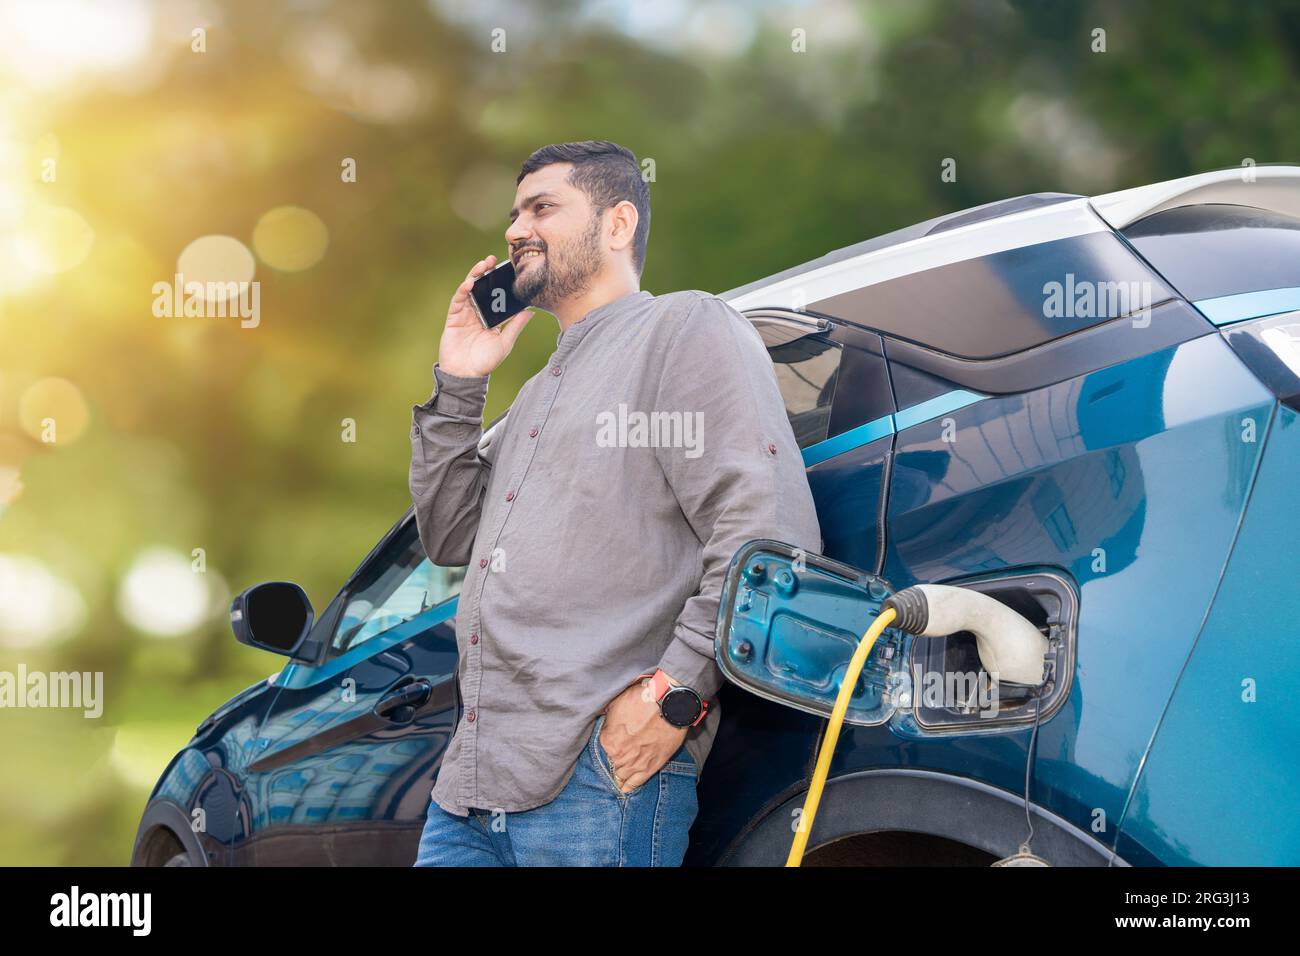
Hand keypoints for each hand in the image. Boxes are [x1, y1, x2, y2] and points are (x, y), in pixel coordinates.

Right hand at [438, 255, 535, 377]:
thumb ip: (516, 326)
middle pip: (482, 288)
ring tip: (483, 265)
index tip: (508, 269)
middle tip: (494, 259)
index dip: (500, 282)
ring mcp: (465, 314)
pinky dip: (463, 290)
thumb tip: (531, 311)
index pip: (495, 295)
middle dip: (486, 273)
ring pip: (469, 290)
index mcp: (490, 317)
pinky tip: (469, 282)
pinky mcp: (454, 317)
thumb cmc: (486, 362)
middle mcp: (477, 312)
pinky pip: (458, 300)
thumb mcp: (505, 342)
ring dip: (475, 276)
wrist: (466, 375)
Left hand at [599, 677, 687, 792]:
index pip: (598, 751)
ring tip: (616, 777)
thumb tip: (603, 722)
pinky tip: (624, 788)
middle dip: (609, 763)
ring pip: (619, 777)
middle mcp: (618, 755)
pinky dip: (628, 787)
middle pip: (608, 766)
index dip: (603, 748)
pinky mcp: (650, 767)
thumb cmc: (643, 699)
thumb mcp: (616, 703)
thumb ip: (607, 718)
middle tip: (611, 761)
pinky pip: (635, 783)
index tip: (606, 747)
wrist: (669, 704)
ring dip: (617, 776)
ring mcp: (634, 764)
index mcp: (607, 739)